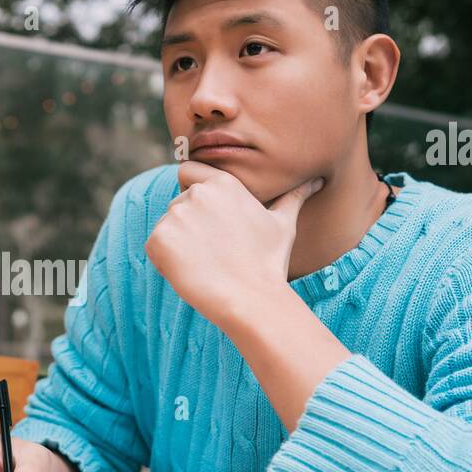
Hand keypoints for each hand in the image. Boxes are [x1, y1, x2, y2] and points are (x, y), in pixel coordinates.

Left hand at [145, 161, 323, 326]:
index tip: (208, 219)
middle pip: (178, 202)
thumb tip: (316, 180)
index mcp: (222, 183)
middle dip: (189, 223)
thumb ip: (293, 196)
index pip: (188, 171)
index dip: (194, 191)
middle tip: (214, 250)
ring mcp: (174, 216)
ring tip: (206, 263)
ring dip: (178, 242)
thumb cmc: (268, 262)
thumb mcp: (284, 223)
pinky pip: (154, 246)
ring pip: (167, 225)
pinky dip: (165, 260)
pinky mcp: (158, 240)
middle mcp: (196, 194)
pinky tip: (191, 271)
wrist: (251, 299)